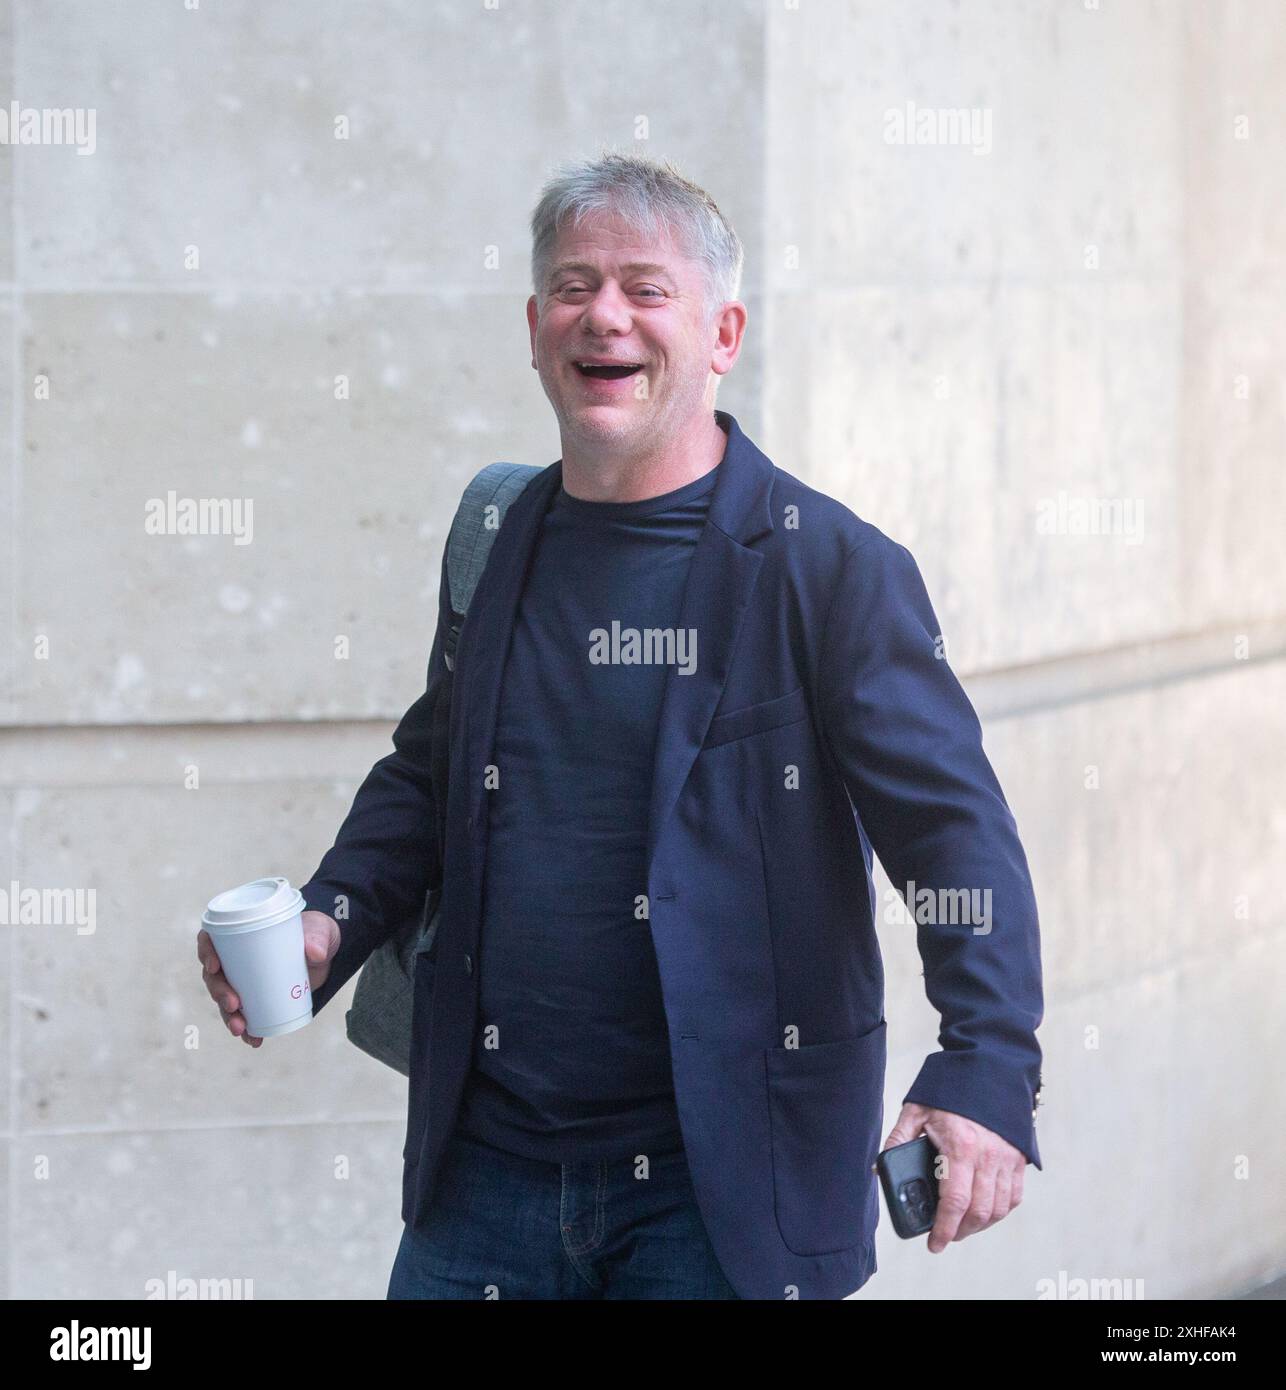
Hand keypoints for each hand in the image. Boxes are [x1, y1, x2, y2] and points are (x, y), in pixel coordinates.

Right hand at [197, 910, 340, 1047]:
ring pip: (225, 999)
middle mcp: (236, 958)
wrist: (328, 955)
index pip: (211, 939)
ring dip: (228, 1016)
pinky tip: (253, 1040)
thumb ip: (317, 937)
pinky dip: (247, 1030)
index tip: (215, 966)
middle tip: (234, 1003)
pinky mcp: (257, 999)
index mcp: (241, 934)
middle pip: (214, 975)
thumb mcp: (320, 929)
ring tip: (240, 1028)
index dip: (206, 952)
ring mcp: (244, 981)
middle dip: (218, 992)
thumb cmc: (316, 932)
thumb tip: (315, 952)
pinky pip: (245, 1016)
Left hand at [882, 1103, 1024, 1252]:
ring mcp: (1007, 1158)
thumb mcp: (916, 1110)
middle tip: (944, 1236)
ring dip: (980, 1225)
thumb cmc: (949, 1090)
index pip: (954, 1202)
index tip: (933, 1243)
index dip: (944, 1229)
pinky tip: (983, 1212)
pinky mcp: (1018, 1158)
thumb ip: (898, 1140)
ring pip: (998, 1209)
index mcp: (961, 1146)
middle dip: (960, 1232)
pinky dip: (999, 1211)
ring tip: (961, 1227)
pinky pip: (1013, 1197)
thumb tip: (880, 1170)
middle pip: (978, 1212)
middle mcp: (988, 1156)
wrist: (987, 1068)